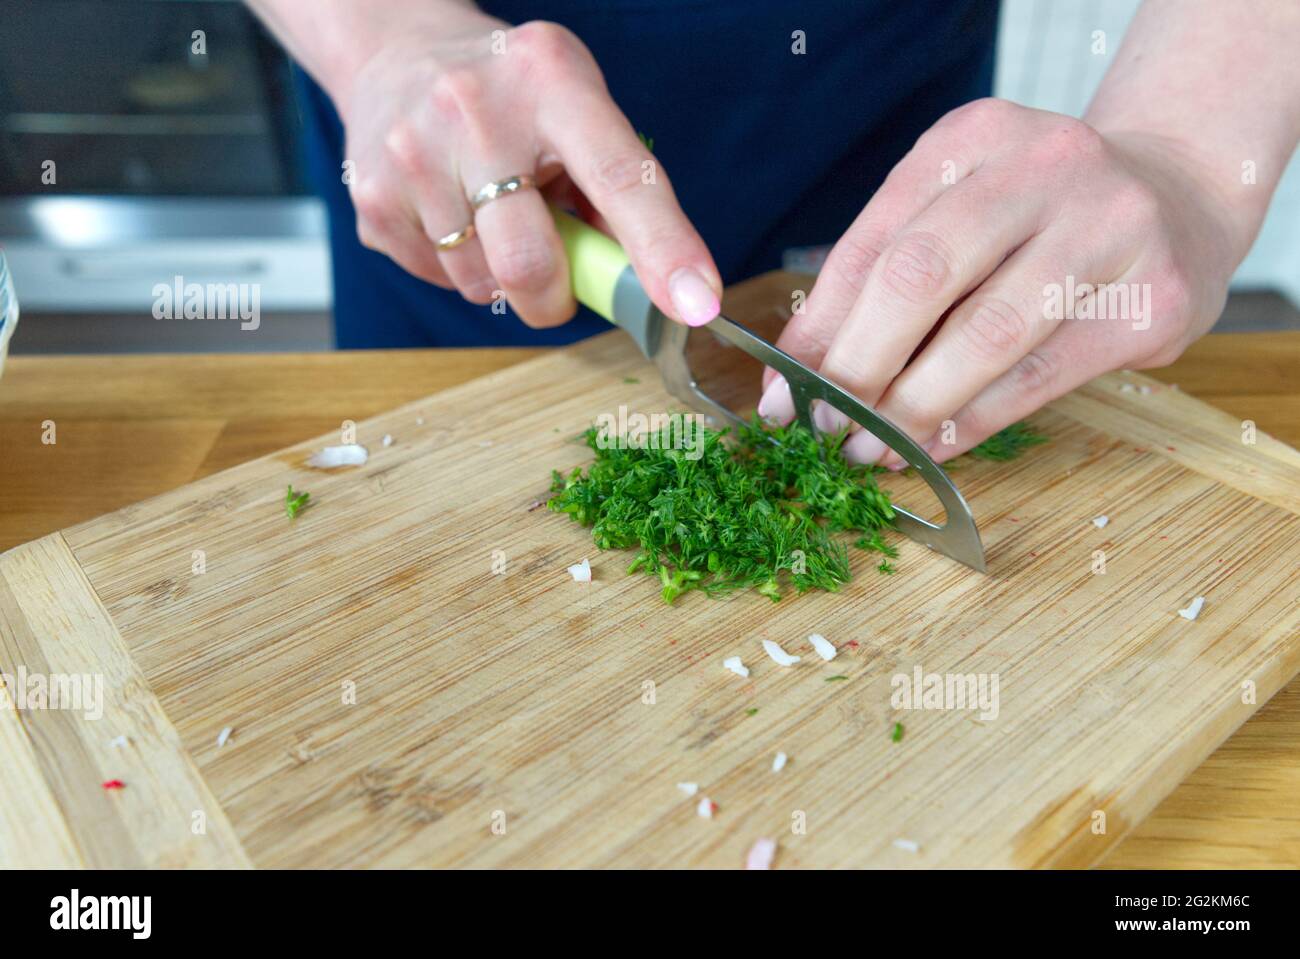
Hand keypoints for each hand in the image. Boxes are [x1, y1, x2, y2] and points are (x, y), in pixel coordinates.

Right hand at [336, 15, 721, 328]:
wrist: (395, 50)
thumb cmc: (511, 93)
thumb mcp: (575, 108)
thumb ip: (615, 189)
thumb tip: (650, 284)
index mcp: (551, 83)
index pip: (620, 178)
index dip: (663, 248)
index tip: (695, 303)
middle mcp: (474, 112)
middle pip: (530, 263)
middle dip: (553, 298)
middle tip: (555, 281)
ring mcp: (412, 156)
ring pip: (482, 284)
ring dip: (501, 273)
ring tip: (490, 211)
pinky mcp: (372, 199)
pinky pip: (438, 279)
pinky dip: (458, 264)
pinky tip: (450, 210)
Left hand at [757, 98, 1239, 465]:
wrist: (1181, 198)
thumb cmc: (1037, 218)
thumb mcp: (956, 213)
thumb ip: (879, 278)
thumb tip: (792, 376)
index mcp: (973, 137)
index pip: (873, 242)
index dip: (818, 327)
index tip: (779, 396)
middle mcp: (1044, 167)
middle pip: (922, 276)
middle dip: (858, 366)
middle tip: (822, 430)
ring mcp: (1109, 226)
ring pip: (985, 334)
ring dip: (911, 407)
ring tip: (866, 452)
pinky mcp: (1153, 299)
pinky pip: (1038, 377)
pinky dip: (970, 422)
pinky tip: (927, 449)